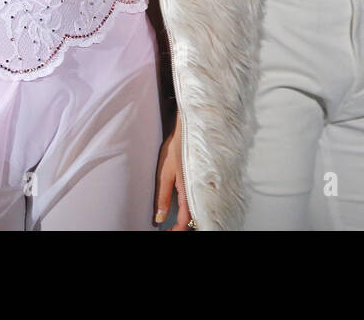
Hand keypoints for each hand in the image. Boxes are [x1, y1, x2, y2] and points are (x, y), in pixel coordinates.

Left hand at [154, 113, 192, 229]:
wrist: (191, 129)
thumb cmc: (177, 148)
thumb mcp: (165, 173)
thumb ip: (163, 197)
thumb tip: (160, 218)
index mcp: (189, 192)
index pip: (185, 221)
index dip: (176, 230)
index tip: (167, 232)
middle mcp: (199, 192)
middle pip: (193, 219)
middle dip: (182, 227)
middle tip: (169, 229)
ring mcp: (203, 187)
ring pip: (197, 211)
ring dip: (187, 219)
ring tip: (174, 222)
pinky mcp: (203, 181)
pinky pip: (199, 202)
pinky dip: (192, 209)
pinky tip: (184, 208)